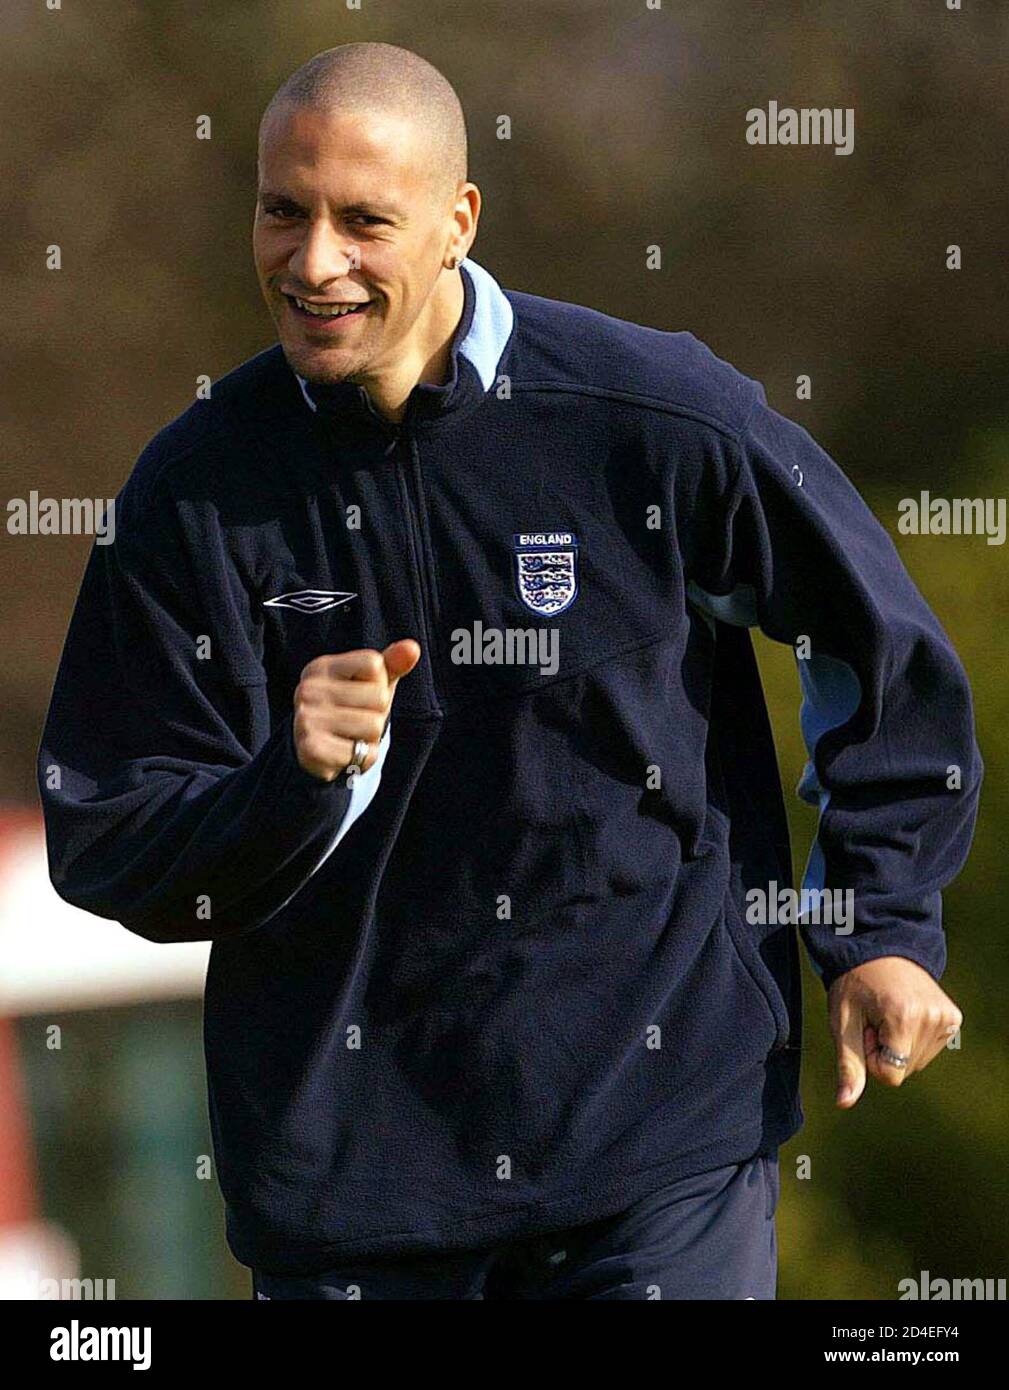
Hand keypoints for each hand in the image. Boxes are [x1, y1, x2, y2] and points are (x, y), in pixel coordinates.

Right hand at [293, 639, 420, 782]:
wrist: (317, 755)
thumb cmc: (350, 710)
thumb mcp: (371, 683)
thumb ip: (392, 664)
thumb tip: (412, 647)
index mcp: (321, 667)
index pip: (374, 663)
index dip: (378, 683)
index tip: (360, 694)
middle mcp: (308, 689)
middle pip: (379, 696)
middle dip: (376, 713)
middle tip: (355, 721)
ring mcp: (307, 719)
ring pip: (374, 725)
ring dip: (370, 737)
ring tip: (350, 736)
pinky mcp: (312, 750)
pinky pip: (366, 753)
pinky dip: (364, 758)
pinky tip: (345, 753)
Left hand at [829, 956, 962, 1107]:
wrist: (879, 948)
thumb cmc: (855, 985)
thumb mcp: (843, 1023)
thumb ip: (848, 1065)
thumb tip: (844, 1102)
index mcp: (903, 1017)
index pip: (889, 1075)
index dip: (871, 1057)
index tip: (864, 1028)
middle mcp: (931, 1017)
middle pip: (904, 1070)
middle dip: (885, 1051)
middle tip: (875, 1018)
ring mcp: (946, 1017)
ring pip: (917, 1062)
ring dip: (899, 1045)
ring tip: (888, 1013)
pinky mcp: (953, 1017)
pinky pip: (930, 1049)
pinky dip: (914, 1038)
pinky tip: (904, 1012)